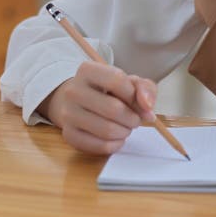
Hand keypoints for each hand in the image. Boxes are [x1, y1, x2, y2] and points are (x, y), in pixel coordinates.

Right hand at [41, 61, 157, 154]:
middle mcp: (73, 90)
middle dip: (132, 118)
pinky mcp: (68, 135)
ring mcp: (68, 114)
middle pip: (113, 108)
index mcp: (87, 70)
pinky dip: (115, 145)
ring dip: (125, 132)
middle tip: (135, 120)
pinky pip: (98, 146)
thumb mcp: (129, 81)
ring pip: (106, 130)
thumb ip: (144, 88)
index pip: (117, 80)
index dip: (133, 94)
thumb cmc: (109, 90)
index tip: (138, 102)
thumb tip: (148, 107)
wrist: (78, 101)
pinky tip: (117, 138)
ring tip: (126, 128)